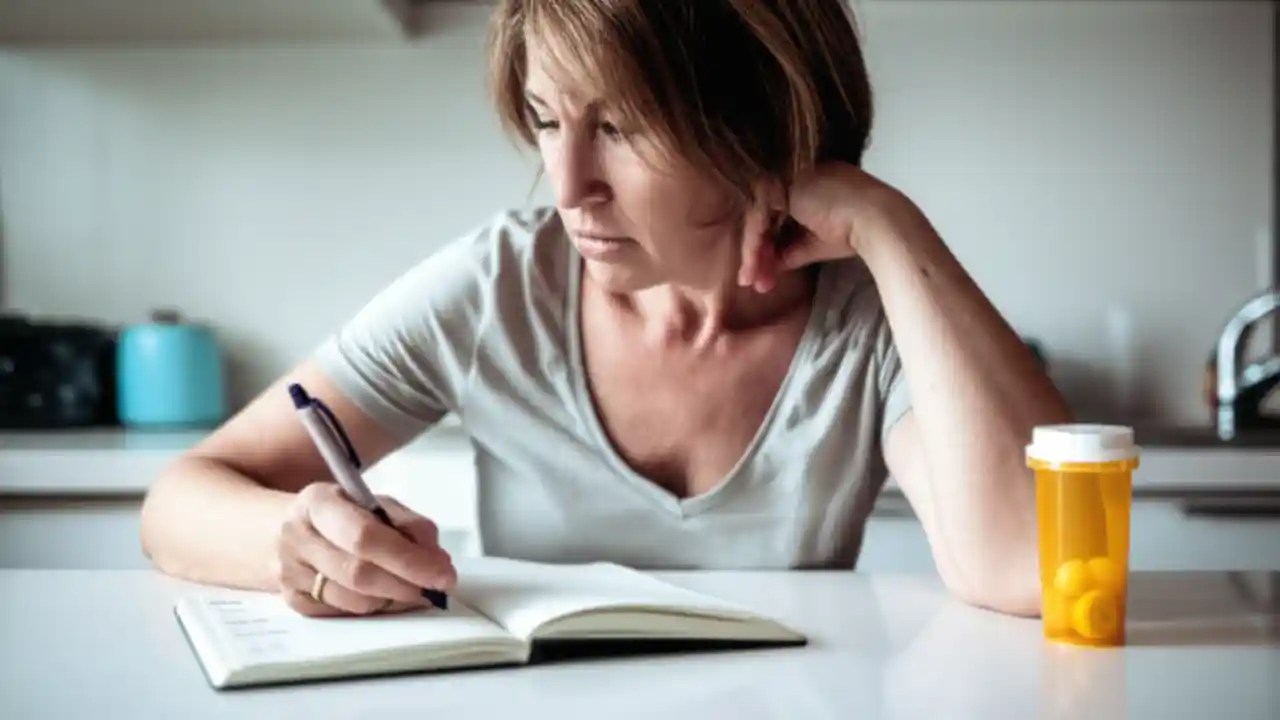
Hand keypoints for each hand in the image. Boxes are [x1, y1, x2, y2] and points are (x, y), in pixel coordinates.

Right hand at [272, 483, 456, 616]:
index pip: (365, 537)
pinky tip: (384, 594)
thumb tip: (437, 559)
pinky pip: (344, 614)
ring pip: (354, 601)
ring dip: (393, 600)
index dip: (408, 559)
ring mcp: (289, 573)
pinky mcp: (292, 601)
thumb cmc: (337, 513)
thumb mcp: (372, 502)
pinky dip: (374, 608)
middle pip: (359, 574)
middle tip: (435, 587)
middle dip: (406, 584)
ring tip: (412, 588)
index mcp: (317, 502)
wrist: (273, 528)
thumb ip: (409, 524)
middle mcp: (297, 538)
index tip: (443, 574)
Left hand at [738, 163, 912, 292]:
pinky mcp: (780, 181)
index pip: (773, 217)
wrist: (874, 220)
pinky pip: (757, 215)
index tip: (760, 275)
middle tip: (749, 281)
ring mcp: (785, 175)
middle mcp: (792, 176)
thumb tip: (768, 270)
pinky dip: (753, 242)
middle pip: (762, 217)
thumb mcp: (813, 244)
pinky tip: (753, 266)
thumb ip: (789, 251)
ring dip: (751, 251)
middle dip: (754, 252)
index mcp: (803, 186)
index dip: (765, 246)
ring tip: (750, 280)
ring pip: (757, 217)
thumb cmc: (853, 231)